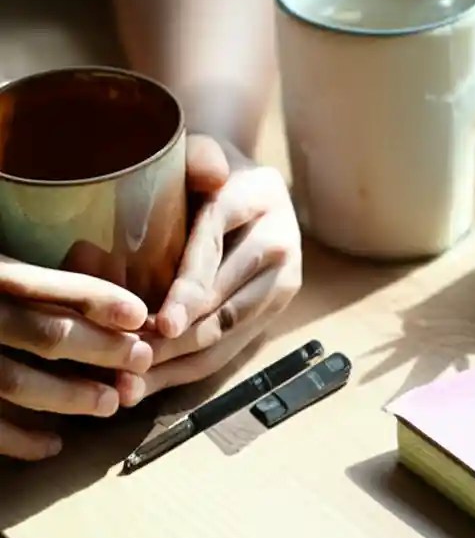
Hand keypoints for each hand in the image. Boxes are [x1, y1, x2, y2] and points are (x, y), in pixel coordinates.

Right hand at [0, 256, 151, 459]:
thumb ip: (28, 283)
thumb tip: (110, 306)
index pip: (41, 285)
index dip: (94, 297)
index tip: (140, 314)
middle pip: (43, 333)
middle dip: (99, 349)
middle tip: (141, 360)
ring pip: (14, 382)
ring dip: (69, 396)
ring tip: (110, 404)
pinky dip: (20, 440)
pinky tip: (54, 445)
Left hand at [120, 135, 301, 406]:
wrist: (242, 181)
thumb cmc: (203, 166)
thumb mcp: (200, 150)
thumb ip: (200, 156)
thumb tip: (211, 176)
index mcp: (261, 200)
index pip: (217, 248)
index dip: (189, 288)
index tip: (161, 322)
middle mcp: (282, 247)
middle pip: (226, 305)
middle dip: (175, 341)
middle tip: (129, 365)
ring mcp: (281, 285)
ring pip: (227, 336)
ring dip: (177, 366)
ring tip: (131, 388)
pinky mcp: (270, 313)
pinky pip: (228, 350)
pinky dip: (186, 371)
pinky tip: (149, 386)